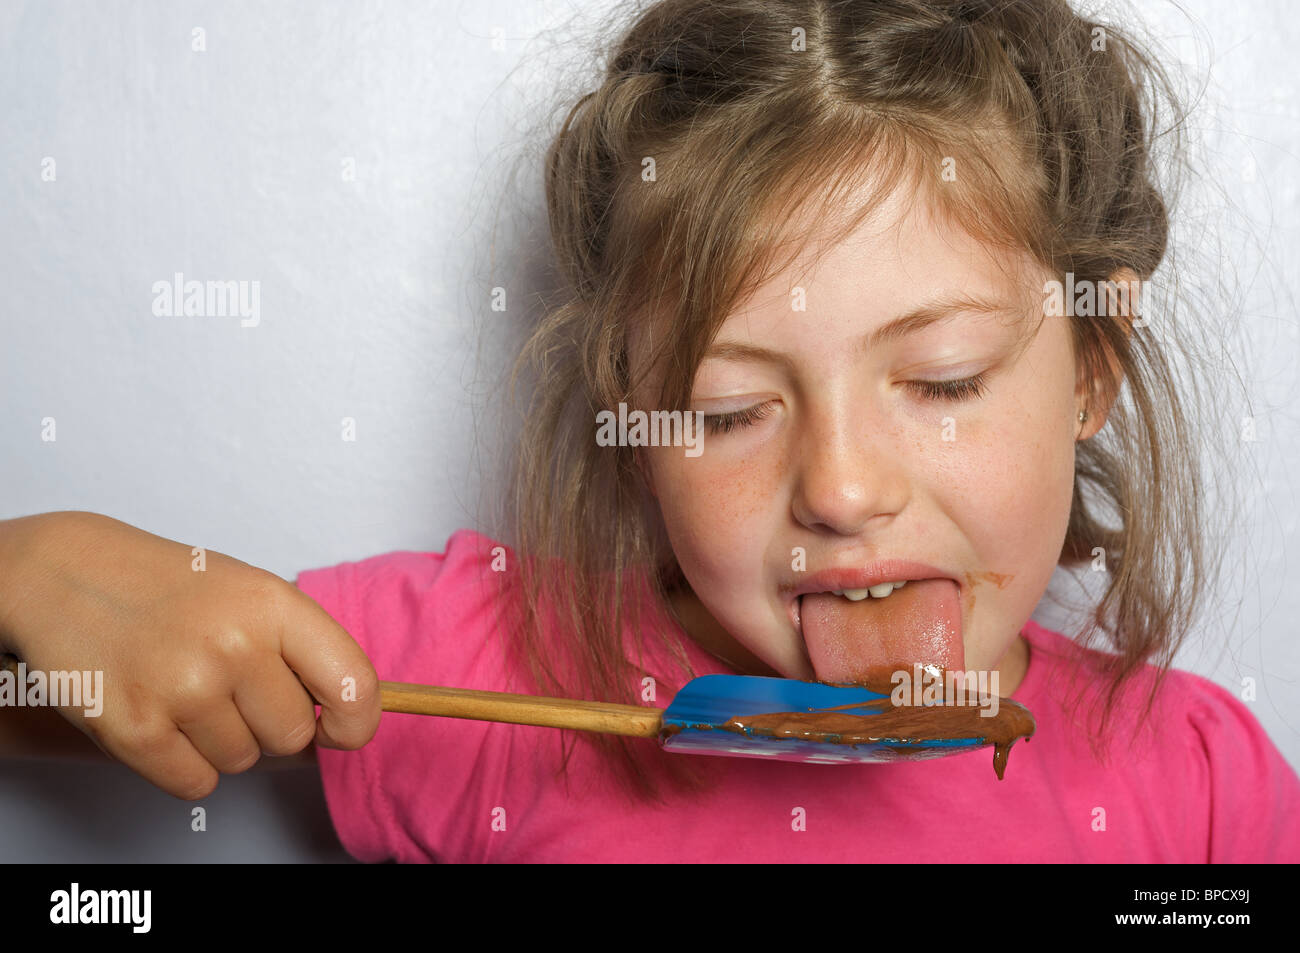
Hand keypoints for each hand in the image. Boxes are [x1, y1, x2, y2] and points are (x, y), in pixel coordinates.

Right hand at [0, 511, 379, 797]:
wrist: (69, 576)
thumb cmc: (172, 589)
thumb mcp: (252, 594)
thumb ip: (303, 651)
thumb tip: (342, 723)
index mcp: (276, 606)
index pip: (354, 687)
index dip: (355, 722)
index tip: (338, 728)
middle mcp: (235, 646)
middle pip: (291, 738)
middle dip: (267, 726)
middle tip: (230, 689)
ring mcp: (184, 689)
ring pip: (242, 762)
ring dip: (219, 741)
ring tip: (186, 691)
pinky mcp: (136, 729)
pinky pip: (195, 784)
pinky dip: (182, 763)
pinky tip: (162, 717)